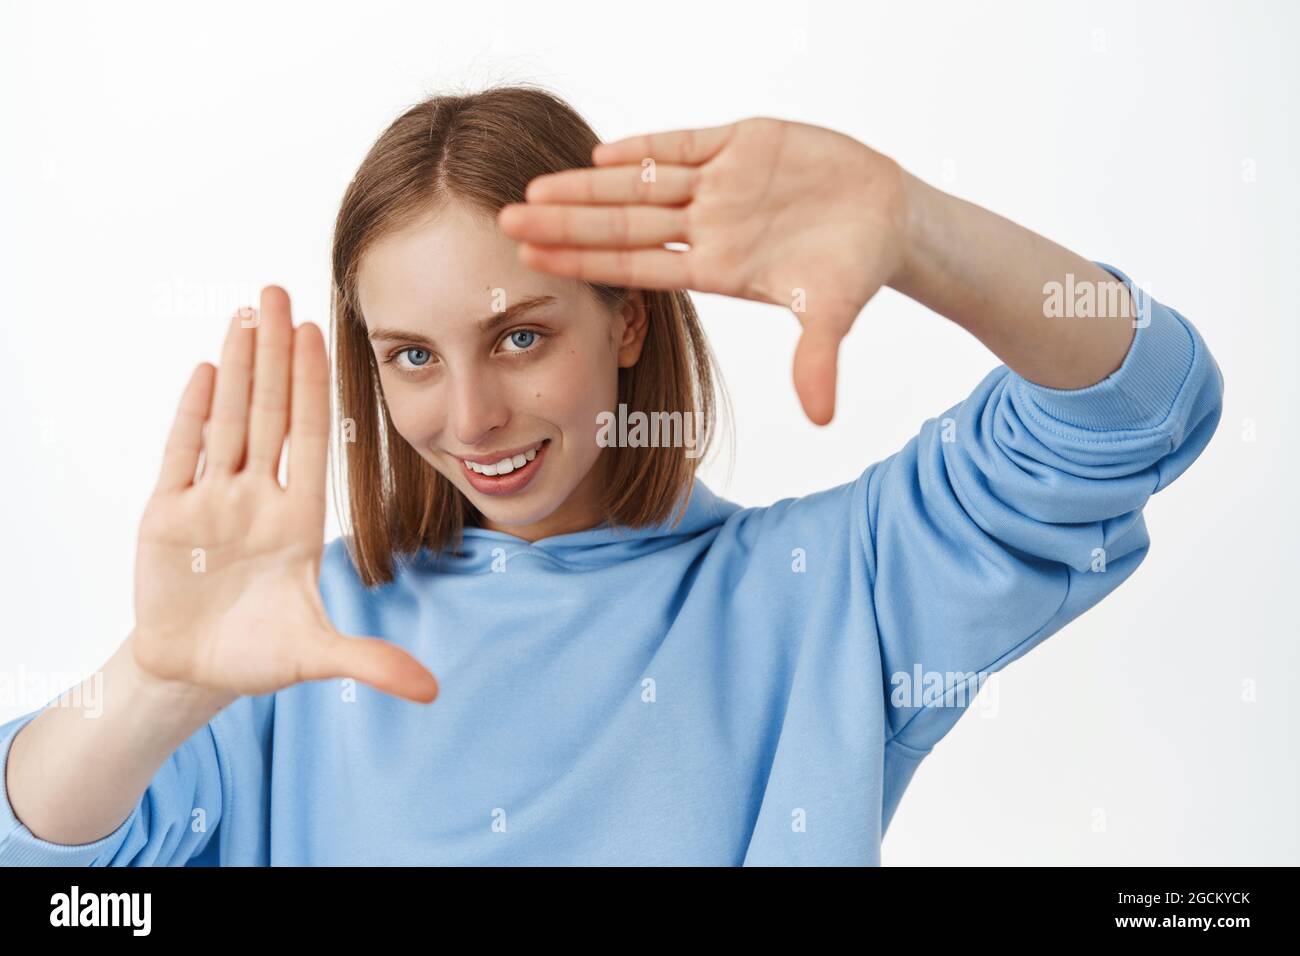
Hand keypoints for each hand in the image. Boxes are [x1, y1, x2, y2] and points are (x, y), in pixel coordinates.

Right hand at [131, 286, 439, 704]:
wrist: (192, 671)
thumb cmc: (255, 656)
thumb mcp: (316, 656)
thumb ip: (370, 662)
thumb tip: (433, 691)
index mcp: (298, 518)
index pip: (310, 437)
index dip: (313, 386)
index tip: (320, 332)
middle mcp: (256, 498)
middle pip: (268, 413)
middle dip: (274, 353)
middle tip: (278, 290)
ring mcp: (210, 502)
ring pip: (226, 421)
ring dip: (236, 368)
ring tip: (244, 312)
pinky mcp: (166, 516)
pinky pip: (180, 455)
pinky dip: (192, 414)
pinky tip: (206, 369)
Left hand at [496, 117, 910, 424]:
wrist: (886, 215)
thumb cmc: (854, 267)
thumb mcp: (834, 314)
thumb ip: (818, 359)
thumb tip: (821, 418)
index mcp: (717, 268)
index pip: (636, 266)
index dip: (585, 264)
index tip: (534, 264)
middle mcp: (707, 226)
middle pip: (621, 225)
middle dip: (565, 223)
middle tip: (505, 220)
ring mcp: (720, 184)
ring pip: (640, 183)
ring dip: (589, 185)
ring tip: (535, 187)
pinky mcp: (743, 143)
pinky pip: (685, 143)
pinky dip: (648, 145)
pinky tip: (602, 152)